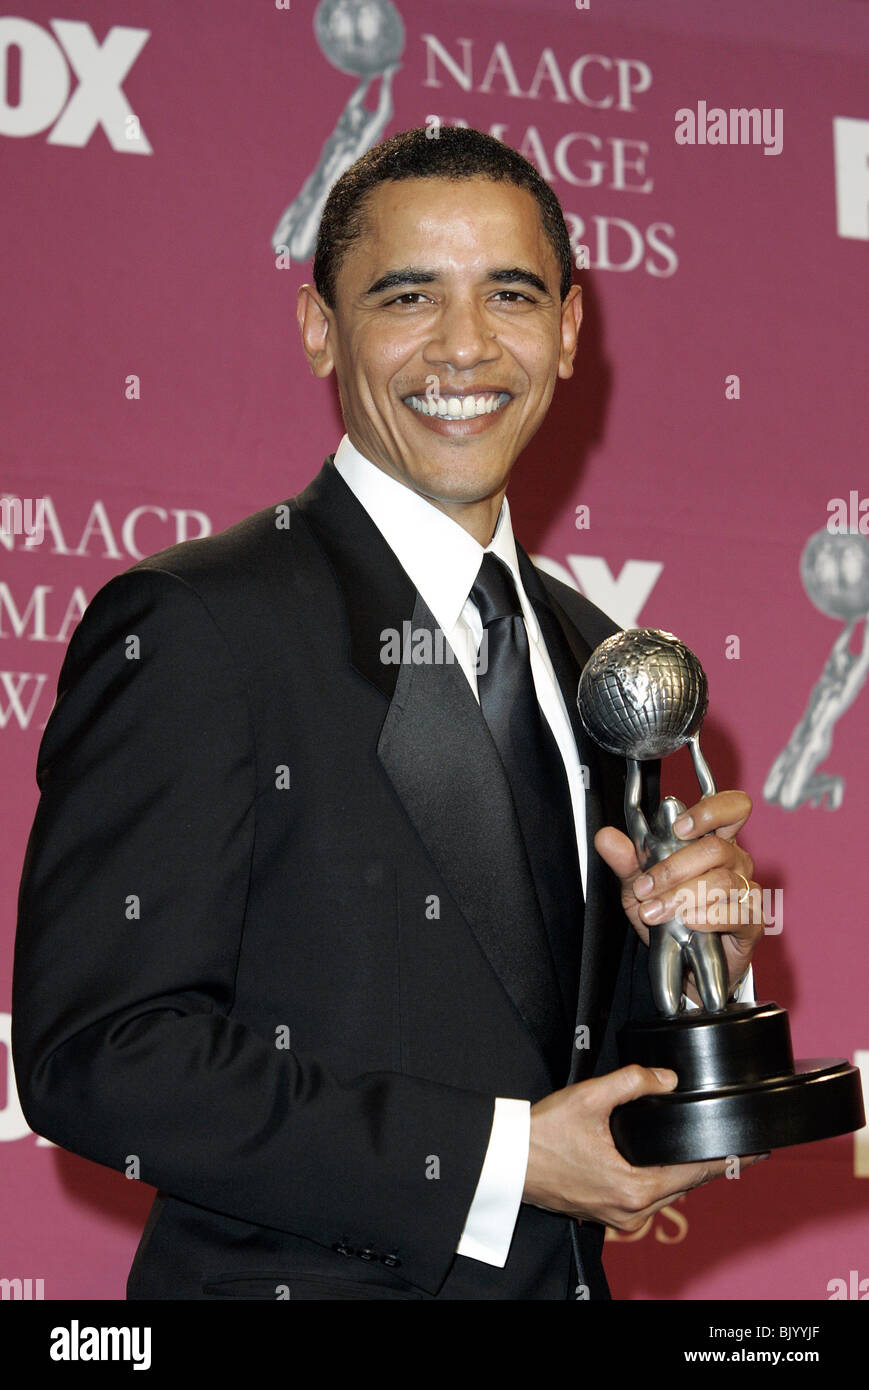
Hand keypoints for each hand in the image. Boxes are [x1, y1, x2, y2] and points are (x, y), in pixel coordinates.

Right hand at [522, 1065, 767, 1226]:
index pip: (695, 1174)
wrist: (508, 1161)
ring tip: (707, 1153)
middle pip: (685, 1187)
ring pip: (667, 1196)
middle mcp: (630, 1211)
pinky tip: (667, 1165)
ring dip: (685, 1175)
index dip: (728, 1160)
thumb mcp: (590, 1098)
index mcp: (634, 1188)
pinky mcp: (605, 1213)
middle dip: (710, 1166)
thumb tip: (667, 1078)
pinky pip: (646, 1199)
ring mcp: (618, 1217)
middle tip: (738, 1148)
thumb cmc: (542, 1135)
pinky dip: (661, 1182)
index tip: (755, 1152)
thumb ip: (634, 1081)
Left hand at [594, 789, 763, 1003]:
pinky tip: (689, 922)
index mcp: (713, 842)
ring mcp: (747, 891)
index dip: (711, 811)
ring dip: (682, 896)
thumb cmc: (671, 917)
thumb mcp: (641, 889)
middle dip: (674, 868)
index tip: (679, 827)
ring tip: (655, 913)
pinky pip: (737, 913)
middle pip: (717, 848)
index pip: (731, 809)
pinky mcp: (752, 922)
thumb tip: (606, 836)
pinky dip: (709, 917)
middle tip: (646, 888)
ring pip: (723, 881)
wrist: (686, 965)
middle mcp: (736, 862)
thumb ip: (626, 862)